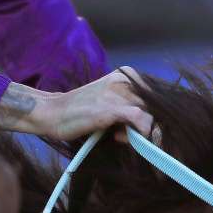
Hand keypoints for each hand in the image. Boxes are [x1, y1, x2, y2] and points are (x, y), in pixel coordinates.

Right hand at [0, 67, 157, 142]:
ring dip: (142, 132)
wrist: (52, 112)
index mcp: (128, 75)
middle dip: (151, 126)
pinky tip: (119, 137)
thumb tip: (157, 126)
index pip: (159, 97)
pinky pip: (141, 120)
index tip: (143, 130)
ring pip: (153, 114)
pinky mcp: (112, 107)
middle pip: (159, 107)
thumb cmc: (82, 112)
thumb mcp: (112, 103)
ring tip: (118, 135)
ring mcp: (120, 92)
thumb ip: (133, 107)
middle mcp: (127, 79)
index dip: (156, 117)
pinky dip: (139, 133)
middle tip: (128, 135)